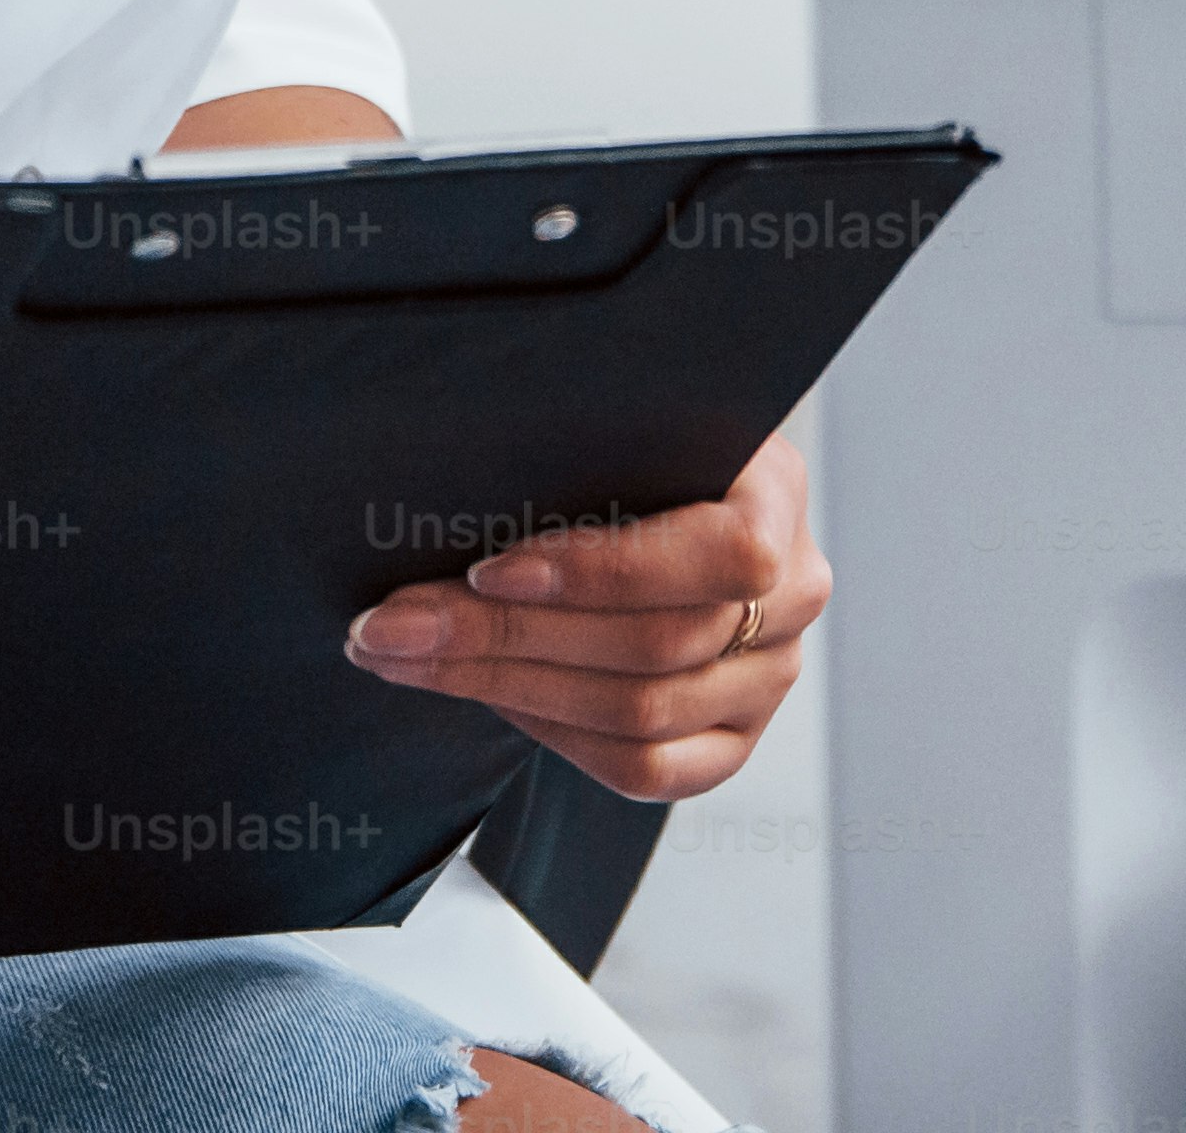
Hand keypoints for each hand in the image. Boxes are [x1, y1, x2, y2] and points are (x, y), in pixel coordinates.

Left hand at [341, 428, 828, 804]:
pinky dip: (553, 734)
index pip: (719, 556)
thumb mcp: (617, 413)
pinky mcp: (731, 740)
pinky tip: (483, 693)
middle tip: (392, 622)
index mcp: (775, 496)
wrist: (666, 487)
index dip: (601, 570)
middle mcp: (793, 596)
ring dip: (502, 686)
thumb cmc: (626, 439)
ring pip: (639, 717)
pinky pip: (648, 771)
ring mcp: (770, 678)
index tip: (486, 566)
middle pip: (654, 647)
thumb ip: (577, 436)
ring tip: (404, 655)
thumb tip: (448, 459)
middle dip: (503, 634)